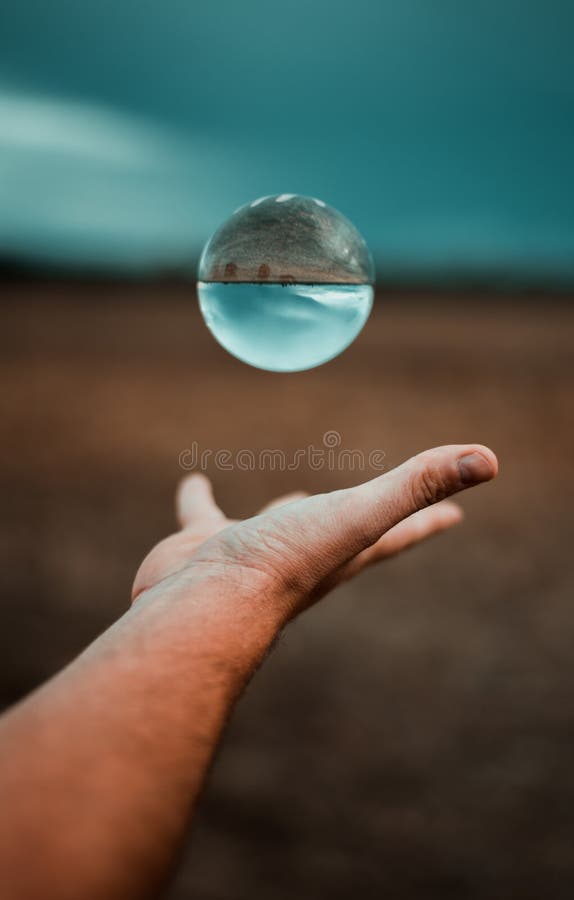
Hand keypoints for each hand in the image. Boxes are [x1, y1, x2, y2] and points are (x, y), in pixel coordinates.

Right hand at [133, 444, 496, 622]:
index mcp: (343, 551)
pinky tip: (195, 483)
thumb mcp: (359, 516)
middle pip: (344, 531)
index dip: (431, 520)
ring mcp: (250, 552)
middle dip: (362, 521)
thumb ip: (417, 485)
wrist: (202, 608)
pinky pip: (202, 515)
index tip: (456, 515)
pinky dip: (199, 499)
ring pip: (274, 523)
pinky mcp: (201, 548)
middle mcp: (302, 554)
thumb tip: (489, 459)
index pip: (401, 532)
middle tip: (376, 509)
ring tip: (291, 500)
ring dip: (284, 512)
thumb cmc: (283, 564)